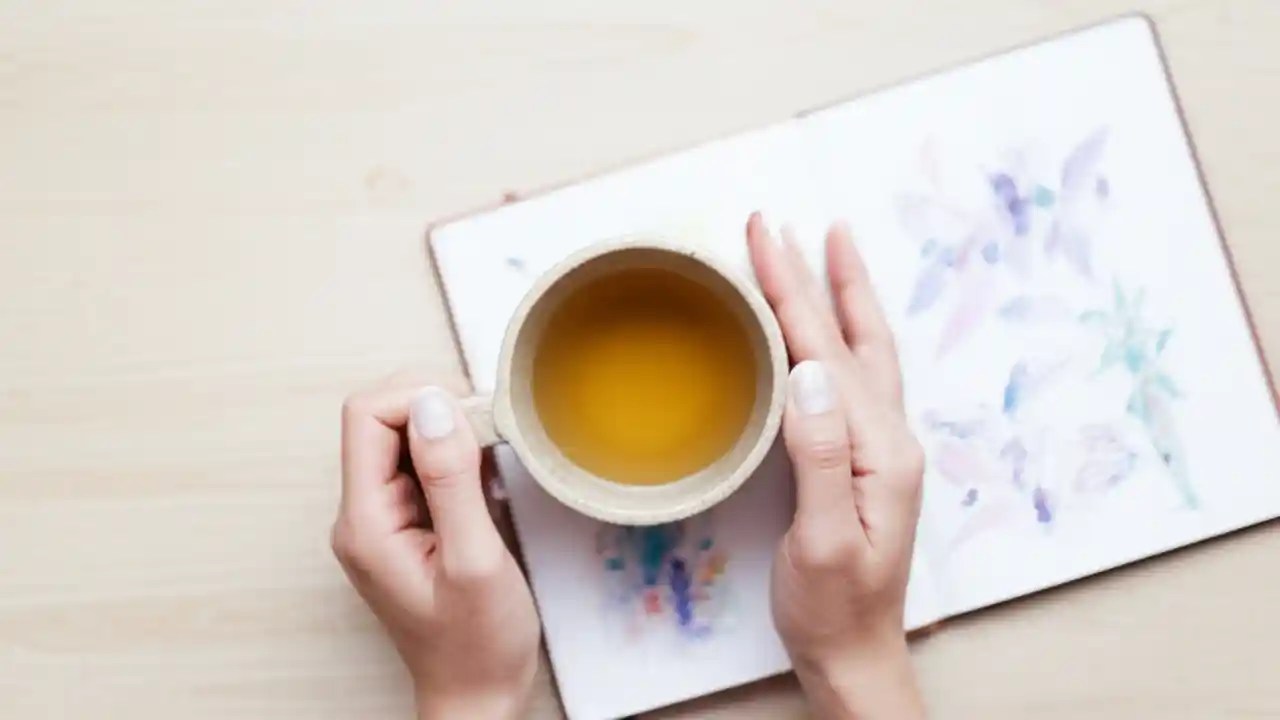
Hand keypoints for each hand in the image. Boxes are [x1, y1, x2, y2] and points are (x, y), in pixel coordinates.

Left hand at [332, 374, 539, 719]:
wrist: (476, 695)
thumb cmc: (479, 644)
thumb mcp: (476, 559)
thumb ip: (451, 478)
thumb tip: (433, 403)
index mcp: (366, 522)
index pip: (367, 416)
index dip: (419, 398)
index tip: (473, 417)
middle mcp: (362, 514)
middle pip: (381, 418)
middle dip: (435, 406)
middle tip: (489, 433)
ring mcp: (382, 519)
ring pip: (403, 436)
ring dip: (449, 431)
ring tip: (492, 463)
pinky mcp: (406, 523)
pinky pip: (421, 464)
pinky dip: (456, 456)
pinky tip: (485, 482)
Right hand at [747, 214, 926, 718]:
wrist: (856, 654)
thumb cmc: (833, 607)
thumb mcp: (821, 538)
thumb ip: (819, 454)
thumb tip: (806, 372)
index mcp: (880, 449)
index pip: (828, 353)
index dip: (792, 292)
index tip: (764, 238)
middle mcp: (889, 437)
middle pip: (853, 337)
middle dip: (818, 275)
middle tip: (785, 223)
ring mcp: (880, 446)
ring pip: (861, 351)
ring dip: (841, 296)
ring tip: (826, 247)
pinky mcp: (862, 458)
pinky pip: (851, 376)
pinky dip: (837, 334)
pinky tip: (825, 327)